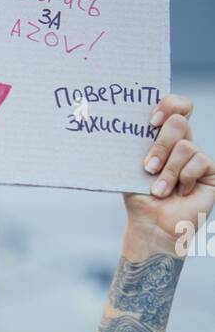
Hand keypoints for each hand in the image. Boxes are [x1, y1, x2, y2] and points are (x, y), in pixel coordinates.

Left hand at [124, 94, 214, 250]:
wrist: (151, 226)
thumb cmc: (140, 198)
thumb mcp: (131, 169)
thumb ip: (136, 147)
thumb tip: (125, 123)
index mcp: (163, 137)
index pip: (174, 106)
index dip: (168, 104)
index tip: (151, 120)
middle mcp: (183, 143)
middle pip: (179, 122)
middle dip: (160, 145)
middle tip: (148, 168)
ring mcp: (198, 157)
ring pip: (186, 146)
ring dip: (168, 172)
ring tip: (159, 191)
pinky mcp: (211, 171)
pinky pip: (199, 162)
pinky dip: (185, 179)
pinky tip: (181, 193)